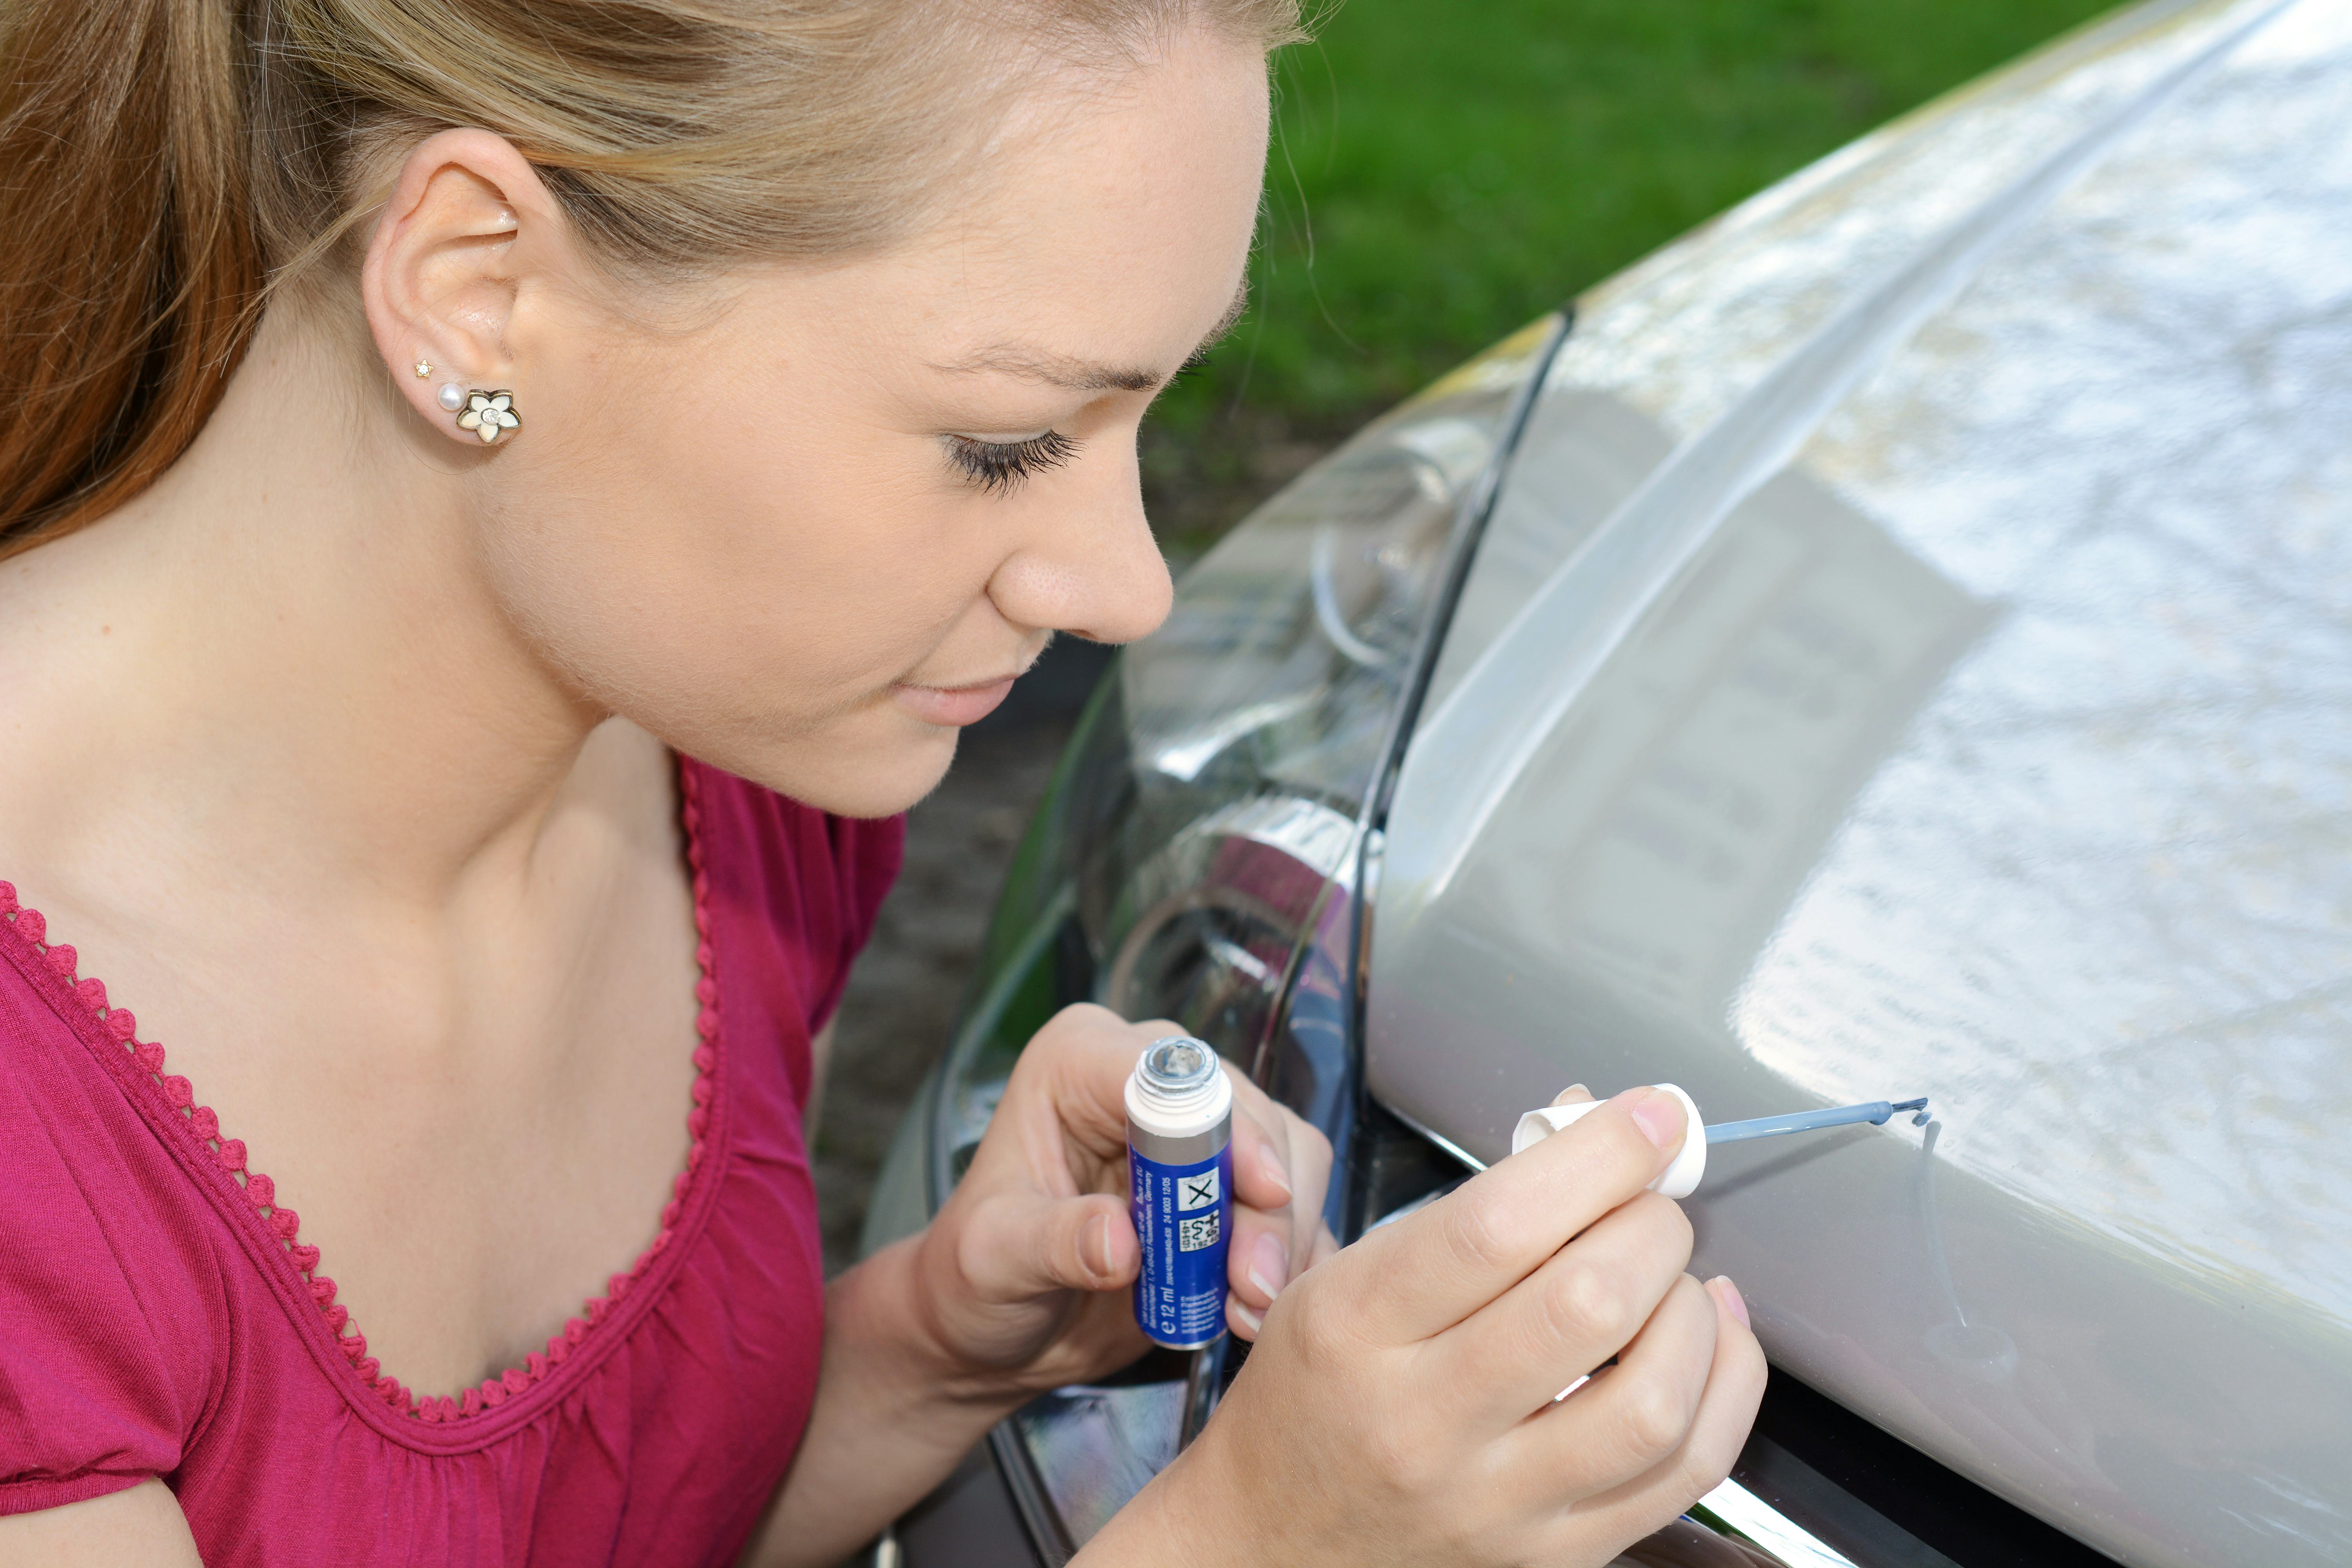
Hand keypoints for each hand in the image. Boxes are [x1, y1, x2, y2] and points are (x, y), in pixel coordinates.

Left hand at [906, 1003, 1334, 1398]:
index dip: (1228, 1126)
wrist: (994, 1331)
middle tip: (1254, 1284)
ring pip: (1288, 1155)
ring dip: (1282, 1236)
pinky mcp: (1228, 1187)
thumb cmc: (974, 1277)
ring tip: (1249, 1308)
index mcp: (1079, 1063)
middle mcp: (1146, 1081)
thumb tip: (1121, 1244)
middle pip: (1247, 1114)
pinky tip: (1262, 1310)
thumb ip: (1053, 1243)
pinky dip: (1292, 1258)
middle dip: (1265, 1201)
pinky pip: (1293, 1207)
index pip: (1173, 1071)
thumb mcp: (994, 1259)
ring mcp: (1196, 1133)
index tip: (1262, 1192)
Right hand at [1093, 1086, 1765, 1567]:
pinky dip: (1725, 1389)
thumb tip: (1600, 1123)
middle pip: (1586, 1305)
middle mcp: (1423, 1422)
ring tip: (1675, 1280)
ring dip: (1692, 1315)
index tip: (1647, 1119)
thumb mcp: (1348, 1276)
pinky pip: (1684, 1476)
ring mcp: (1495, 1503)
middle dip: (1651, 1228)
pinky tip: (1711, 1341)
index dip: (1598, 1157)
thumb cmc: (1316, 1390)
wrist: (1271, 1539)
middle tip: (1651, 1203)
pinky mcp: (1554, 1556)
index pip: (1499, 1227)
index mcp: (1359, 1326)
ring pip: (1652, 1405)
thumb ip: (1470, 1206)